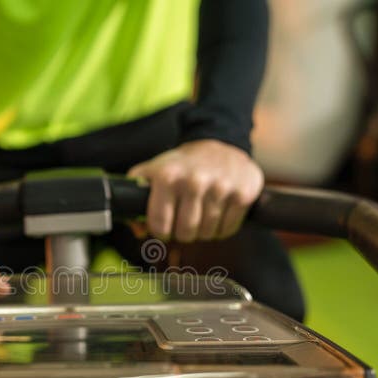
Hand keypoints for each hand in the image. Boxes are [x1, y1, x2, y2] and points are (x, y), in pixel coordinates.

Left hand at [128, 140, 263, 241]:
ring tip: (202, 213)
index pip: (160, 225)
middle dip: (183, 232)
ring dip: (203, 231)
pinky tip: (218, 212)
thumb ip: (135, 201)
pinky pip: (227, 229)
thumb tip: (138, 230)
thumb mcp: (152, 173)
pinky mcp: (242, 194)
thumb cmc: (182, 165)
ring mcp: (220, 188)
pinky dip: (222, 228)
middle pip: (185, 233)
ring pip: (207, 234)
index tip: (166, 225)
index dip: (161, 231)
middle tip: (185, 219)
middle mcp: (194, 181)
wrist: (220, 144)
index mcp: (167, 177)